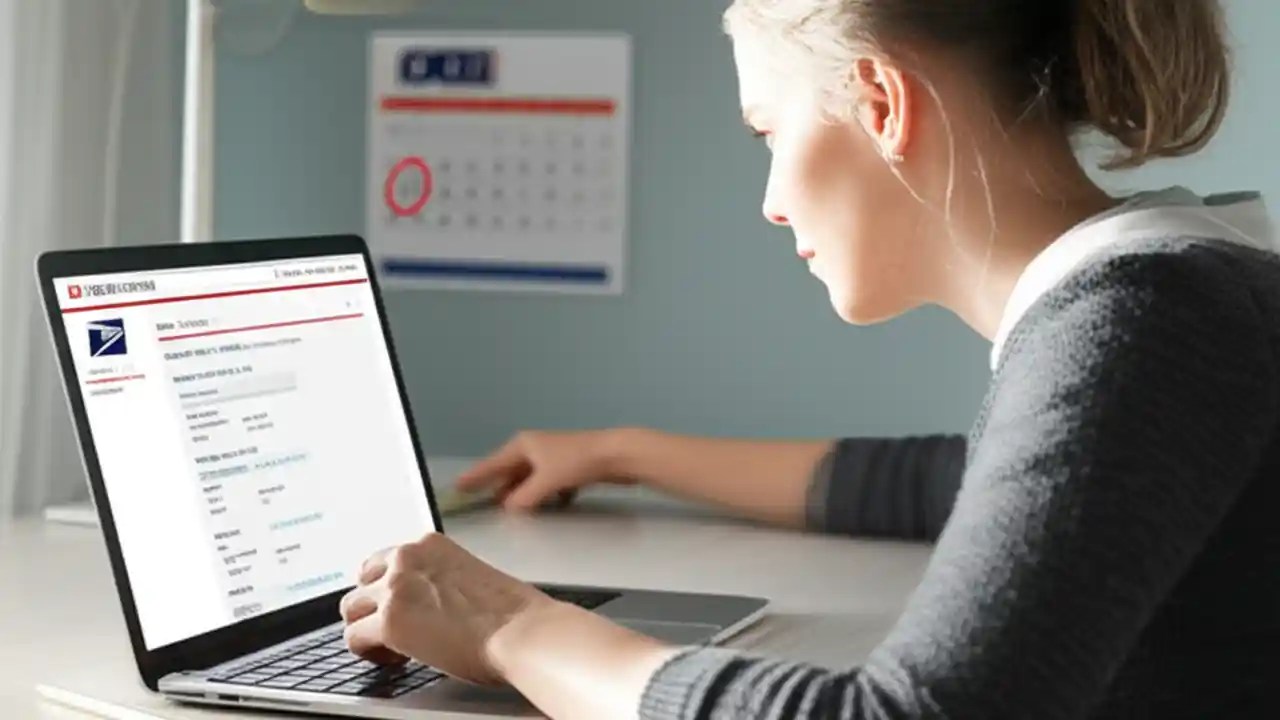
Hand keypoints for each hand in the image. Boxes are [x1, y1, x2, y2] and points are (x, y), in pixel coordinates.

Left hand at [339, 532, 552, 685]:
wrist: (521, 632)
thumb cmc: (510, 613)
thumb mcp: (468, 576)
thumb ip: (436, 580)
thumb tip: (424, 603)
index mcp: (429, 544)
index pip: (384, 561)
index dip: (388, 589)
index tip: (398, 607)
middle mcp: (407, 558)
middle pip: (362, 583)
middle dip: (372, 607)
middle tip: (391, 630)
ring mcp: (395, 589)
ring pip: (351, 610)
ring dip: (367, 629)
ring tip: (394, 648)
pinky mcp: (388, 622)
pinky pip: (354, 639)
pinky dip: (369, 653)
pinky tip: (396, 659)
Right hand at [455, 430, 632, 511]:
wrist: (617, 454)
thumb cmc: (577, 463)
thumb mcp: (545, 482)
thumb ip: (523, 498)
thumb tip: (509, 508)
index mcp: (523, 445)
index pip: (492, 464)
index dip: (476, 476)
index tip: (457, 486)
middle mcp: (535, 447)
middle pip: (511, 471)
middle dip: (501, 487)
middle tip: (485, 503)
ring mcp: (554, 456)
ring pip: (531, 479)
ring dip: (526, 494)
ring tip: (516, 510)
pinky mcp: (571, 466)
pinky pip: (550, 483)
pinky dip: (548, 493)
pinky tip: (555, 504)